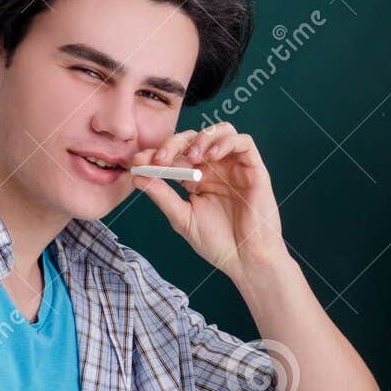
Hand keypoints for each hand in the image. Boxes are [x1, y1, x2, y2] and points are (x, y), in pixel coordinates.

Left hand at [133, 122, 287, 285]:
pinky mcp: (254, 168)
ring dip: (202, 137)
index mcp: (197, 179)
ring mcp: (235, 167)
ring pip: (221, 131)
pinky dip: (226, 142)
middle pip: (194, 138)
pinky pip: (244, 141)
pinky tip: (212, 156)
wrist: (245, 260)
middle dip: (174, 143)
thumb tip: (136, 176)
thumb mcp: (182, 218)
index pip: (175, 155)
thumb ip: (162, 195)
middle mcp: (215, 169)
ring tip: (192, 157)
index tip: (137, 161)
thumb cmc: (217, 243)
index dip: (156, 153)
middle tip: (160, 158)